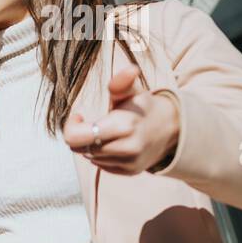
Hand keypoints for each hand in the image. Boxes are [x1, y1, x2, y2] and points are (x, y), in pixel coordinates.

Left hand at [62, 66, 179, 174]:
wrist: (171, 127)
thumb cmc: (142, 106)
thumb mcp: (132, 92)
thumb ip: (122, 83)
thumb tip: (130, 70)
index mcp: (124, 126)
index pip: (76, 138)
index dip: (70, 127)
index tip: (79, 116)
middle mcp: (127, 148)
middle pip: (81, 148)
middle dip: (81, 135)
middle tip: (92, 123)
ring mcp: (129, 163)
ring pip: (90, 157)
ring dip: (92, 145)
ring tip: (106, 132)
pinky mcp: (130, 172)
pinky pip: (102, 166)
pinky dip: (101, 155)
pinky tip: (113, 143)